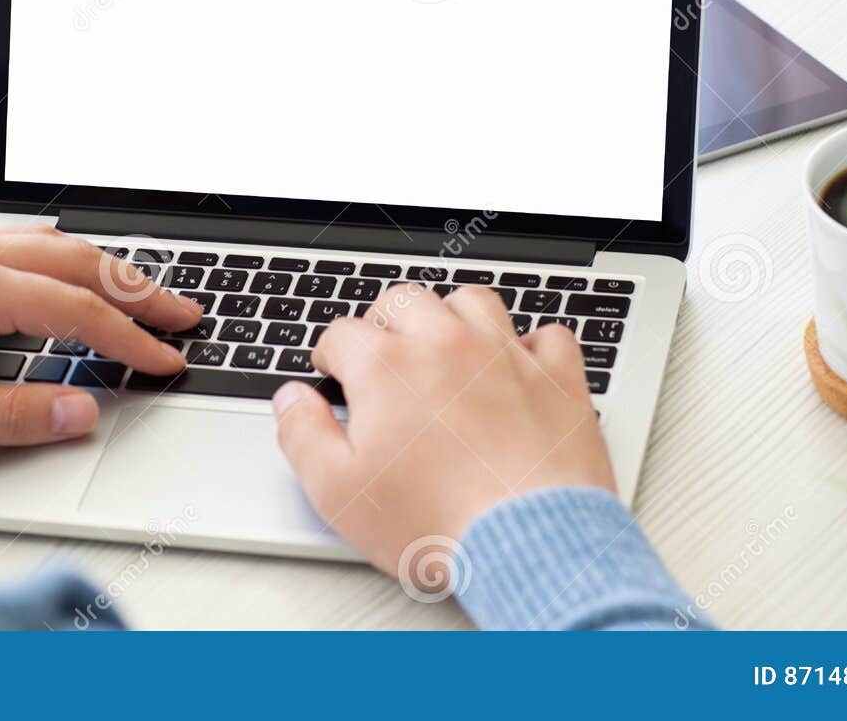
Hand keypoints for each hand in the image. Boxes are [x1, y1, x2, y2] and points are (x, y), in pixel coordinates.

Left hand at [0, 228, 197, 456]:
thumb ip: (9, 414)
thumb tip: (81, 412)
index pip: (77, 310)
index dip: (130, 340)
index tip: (168, 362)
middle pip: (75, 261)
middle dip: (137, 287)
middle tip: (185, 313)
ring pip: (45, 242)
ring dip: (101, 264)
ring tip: (140, 286)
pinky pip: (10, 239)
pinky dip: (56, 251)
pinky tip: (58, 257)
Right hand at [272, 283, 614, 579]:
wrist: (529, 545)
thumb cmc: (435, 523)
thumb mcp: (339, 492)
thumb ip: (303, 436)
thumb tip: (290, 401)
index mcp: (388, 368)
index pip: (343, 333)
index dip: (330, 352)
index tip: (332, 370)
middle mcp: (447, 345)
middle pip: (405, 300)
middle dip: (384, 321)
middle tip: (381, 351)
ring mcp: (506, 357)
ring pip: (472, 301)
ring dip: (451, 316)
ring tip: (444, 344)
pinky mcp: (556, 380)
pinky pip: (547, 335)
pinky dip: (530, 344)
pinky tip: (519, 364)